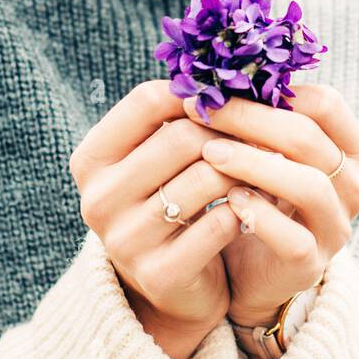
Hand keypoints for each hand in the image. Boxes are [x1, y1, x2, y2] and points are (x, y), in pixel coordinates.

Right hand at [69, 80, 244, 358]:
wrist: (174, 286)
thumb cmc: (168, 201)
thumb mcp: (155, 158)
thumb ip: (175, 118)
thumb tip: (225, 72)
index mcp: (91, 160)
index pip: (148, 100)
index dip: (197, 96)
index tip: (230, 101)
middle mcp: (98, 199)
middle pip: (181, 137)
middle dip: (229, 134)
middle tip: (263, 135)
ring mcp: (124, 241)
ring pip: (206, 178)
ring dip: (245, 170)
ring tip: (267, 166)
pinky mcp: (160, 274)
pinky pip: (221, 223)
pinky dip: (248, 209)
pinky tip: (259, 204)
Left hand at [180, 83, 358, 327]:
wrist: (247, 269)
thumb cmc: (256, 195)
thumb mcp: (264, 152)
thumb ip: (257, 119)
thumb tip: (215, 72)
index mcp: (348, 150)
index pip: (327, 104)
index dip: (277, 90)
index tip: (224, 86)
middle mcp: (352, 186)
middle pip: (311, 139)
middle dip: (252, 120)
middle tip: (203, 111)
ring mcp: (335, 227)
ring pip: (310, 187)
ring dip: (255, 163)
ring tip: (210, 153)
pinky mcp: (311, 264)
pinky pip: (294, 239)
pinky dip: (260, 215)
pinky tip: (229, 201)